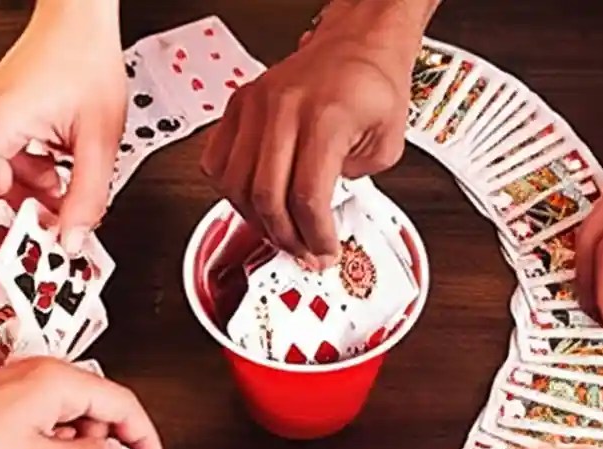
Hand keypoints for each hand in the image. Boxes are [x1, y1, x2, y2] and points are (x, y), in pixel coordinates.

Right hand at [0, 0, 124, 270]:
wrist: (80, 16)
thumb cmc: (83, 56)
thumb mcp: (98, 138)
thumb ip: (88, 195)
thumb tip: (73, 238)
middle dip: (15, 223)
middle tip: (40, 252)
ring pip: (2, 181)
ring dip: (32, 201)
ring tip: (65, 210)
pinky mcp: (5, 120)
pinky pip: (12, 165)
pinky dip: (35, 181)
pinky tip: (63, 183)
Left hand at [0, 357, 163, 448]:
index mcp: (55, 379)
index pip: (121, 401)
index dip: (143, 437)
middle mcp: (35, 373)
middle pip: (98, 403)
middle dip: (113, 442)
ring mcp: (14, 385)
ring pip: (71, 411)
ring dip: (83, 445)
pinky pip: (45, 417)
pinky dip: (57, 442)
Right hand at [201, 0, 427, 268]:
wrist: (357, 44)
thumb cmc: (371, 85)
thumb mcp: (386, 144)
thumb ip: (357, 186)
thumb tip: (325, 218)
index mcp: (327, 117)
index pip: (307, 196)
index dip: (314, 236)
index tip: (324, 251)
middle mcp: (286, 108)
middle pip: (267, 196)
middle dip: (285, 237)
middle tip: (300, 251)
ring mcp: (257, 105)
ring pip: (236, 184)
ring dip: (256, 220)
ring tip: (279, 232)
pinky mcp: (239, 104)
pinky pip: (216, 161)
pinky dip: (230, 191)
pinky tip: (253, 201)